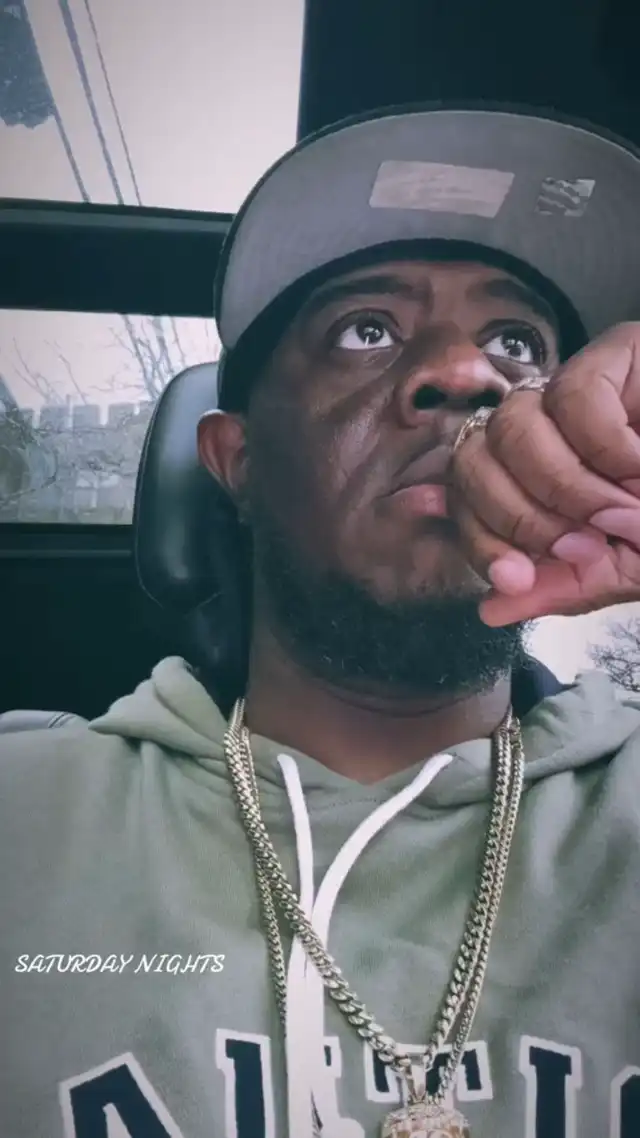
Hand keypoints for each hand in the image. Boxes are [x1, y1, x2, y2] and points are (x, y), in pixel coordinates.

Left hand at [449, 322, 639, 625]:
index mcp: (534, 477)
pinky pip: (572, 395)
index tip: (512, 577)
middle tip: (580, 544)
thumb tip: (490, 610)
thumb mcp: (624, 569)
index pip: (466, 497)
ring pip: (512, 425)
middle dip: (518, 517)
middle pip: (471, 458)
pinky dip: (602, 446)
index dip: (478, 539)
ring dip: (562, 486)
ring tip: (616, 513)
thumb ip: (562, 585)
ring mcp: (574, 385)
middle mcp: (542, 426)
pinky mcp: (615, 352)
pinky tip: (636, 465)